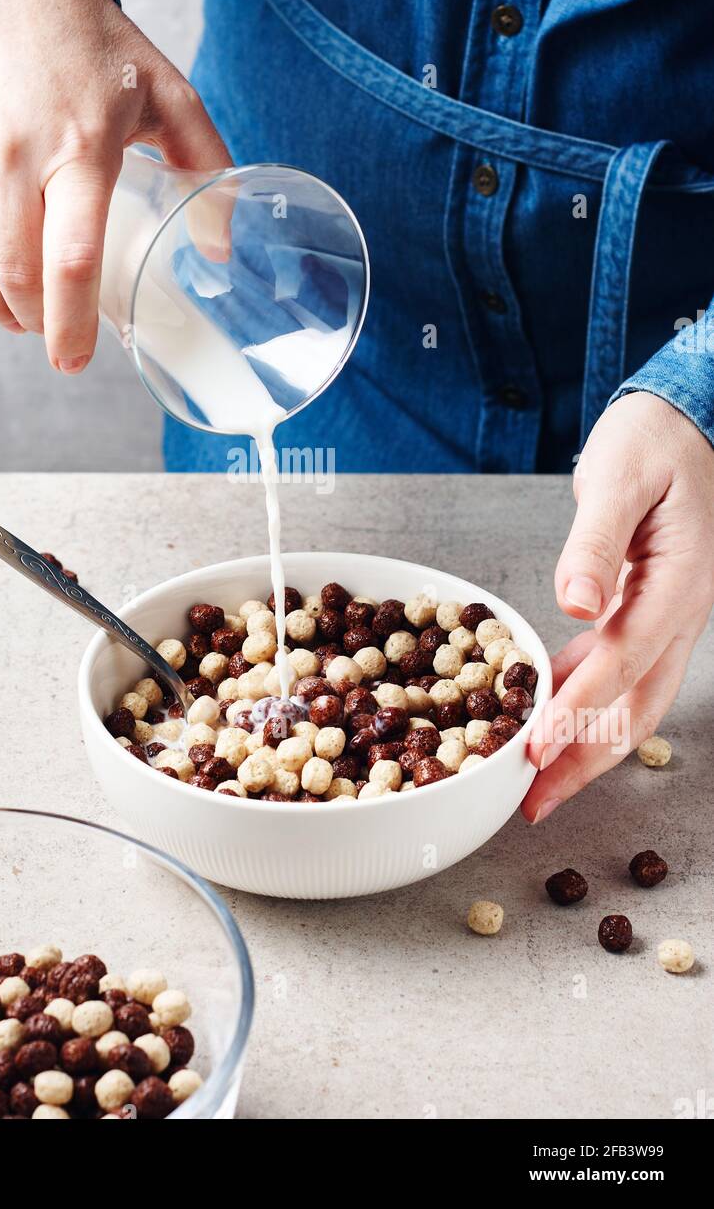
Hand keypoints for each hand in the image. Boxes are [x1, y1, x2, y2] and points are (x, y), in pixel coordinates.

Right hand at [0, 0, 231, 371]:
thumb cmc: (92, 39)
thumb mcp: (167, 90)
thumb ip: (207, 166)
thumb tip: (221, 247)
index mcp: (83, 146)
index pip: (73, 261)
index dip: (72, 327)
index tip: (74, 361)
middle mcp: (14, 148)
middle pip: (16, 275)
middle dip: (32, 321)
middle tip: (47, 334)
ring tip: (14, 312)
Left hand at [523, 391, 713, 822]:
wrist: (689, 419)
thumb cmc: (656, 439)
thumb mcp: (621, 476)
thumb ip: (596, 540)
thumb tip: (577, 603)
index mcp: (680, 584)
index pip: (623, 662)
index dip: (578, 711)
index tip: (536, 751)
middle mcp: (682, 611)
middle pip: (638, 707)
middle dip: (587, 761)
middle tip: (535, 803)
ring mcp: (671, 614)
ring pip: (633, 698)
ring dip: (587, 742)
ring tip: (537, 780)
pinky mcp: (651, 608)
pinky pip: (622, 668)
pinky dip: (585, 697)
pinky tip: (547, 710)